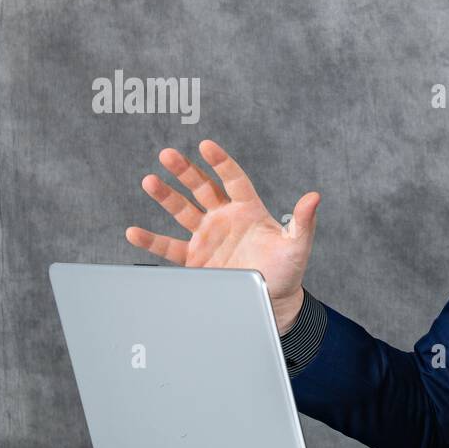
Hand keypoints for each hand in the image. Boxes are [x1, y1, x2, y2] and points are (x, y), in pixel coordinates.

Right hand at [125, 140, 319, 332]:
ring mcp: (208, 236)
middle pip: (202, 188)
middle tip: (168, 154)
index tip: (206, 146)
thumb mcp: (297, 246)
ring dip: (166, 196)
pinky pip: (169, 246)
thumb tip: (315, 196)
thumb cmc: (288, 271)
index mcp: (249, 209)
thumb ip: (303, 221)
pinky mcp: (196, 258)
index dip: (220, 162)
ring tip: (149, 180)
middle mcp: (225, 218)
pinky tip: (134, 231)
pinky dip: (152, 240)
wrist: (272, 301)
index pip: (233, 179)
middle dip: (185, 171)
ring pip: (182, 210)